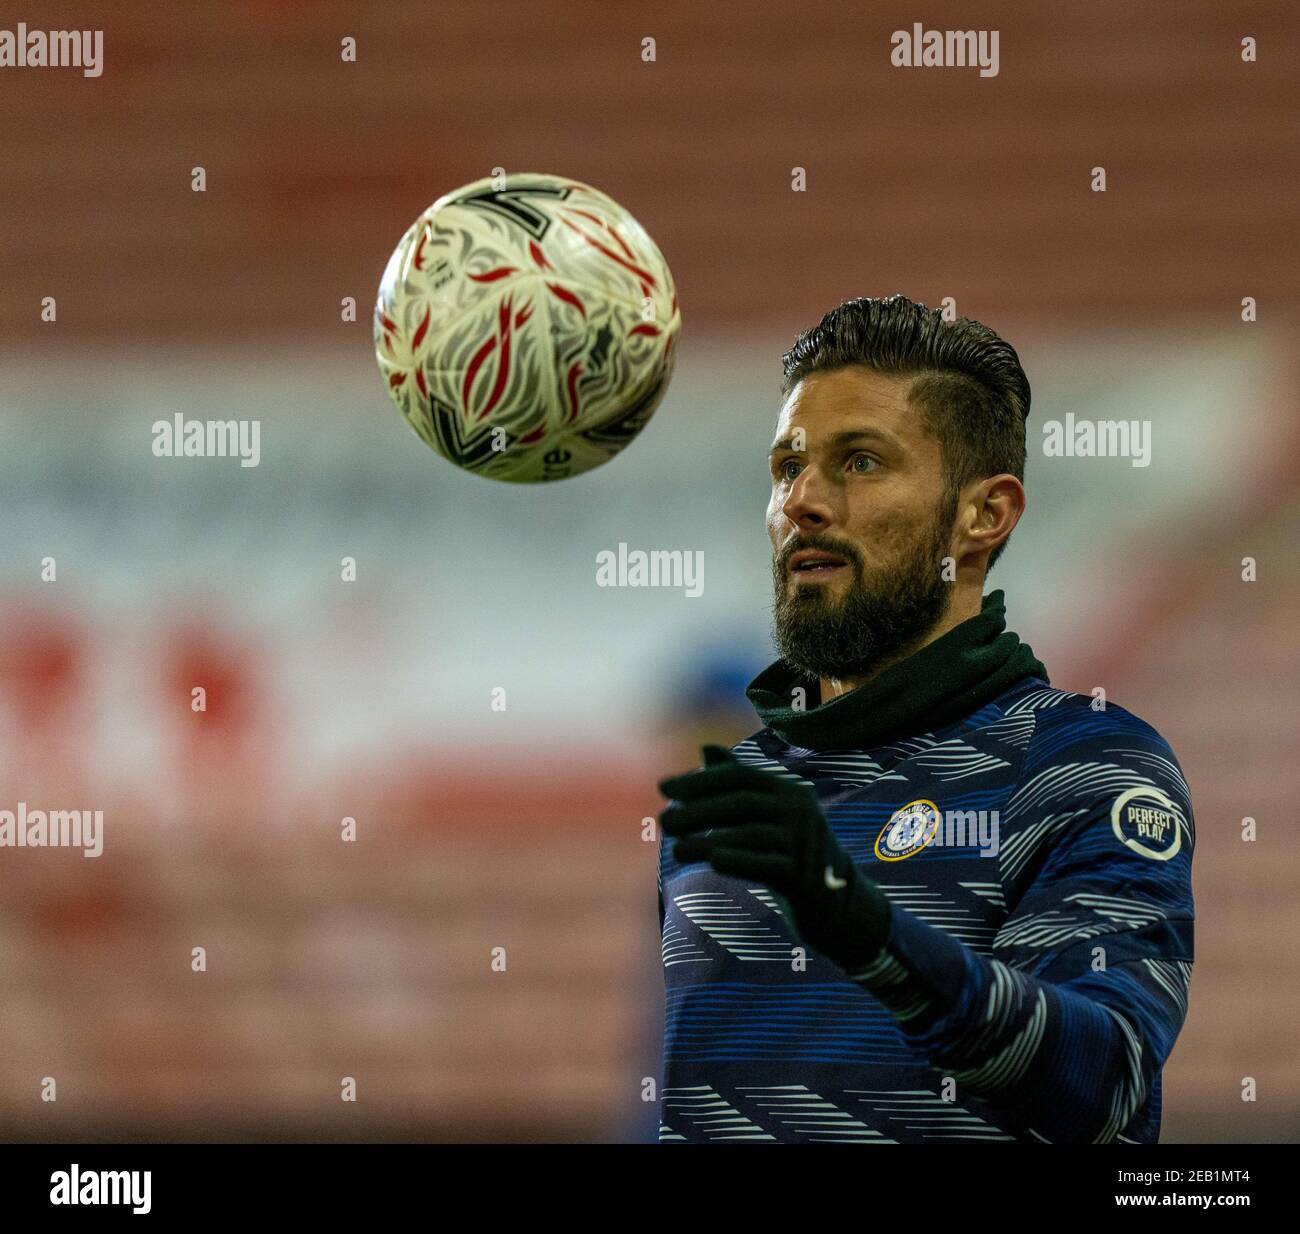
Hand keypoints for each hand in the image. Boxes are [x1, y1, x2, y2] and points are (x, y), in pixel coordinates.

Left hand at [658, 744, 890, 970]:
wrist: (838, 903)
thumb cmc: (791, 852)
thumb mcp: (769, 814)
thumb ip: (739, 782)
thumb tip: (706, 748)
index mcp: (788, 790)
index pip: (739, 776)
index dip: (700, 781)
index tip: (663, 788)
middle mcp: (800, 810)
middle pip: (741, 804)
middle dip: (698, 811)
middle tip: (664, 822)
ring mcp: (805, 843)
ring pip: (750, 834)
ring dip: (707, 840)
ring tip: (675, 849)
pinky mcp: (805, 877)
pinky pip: (768, 865)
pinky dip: (739, 860)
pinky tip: (713, 861)